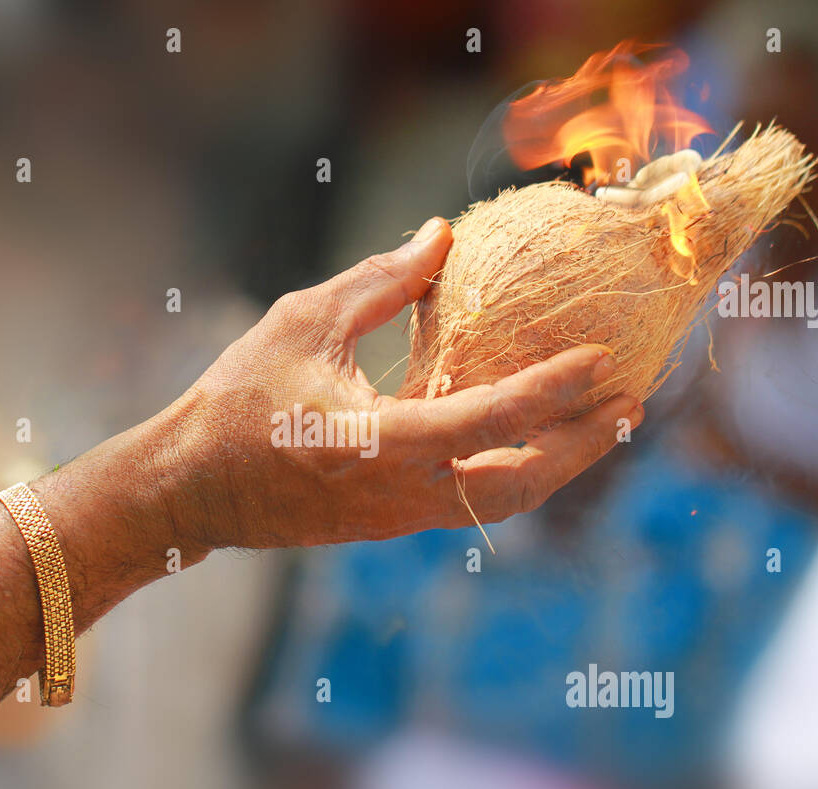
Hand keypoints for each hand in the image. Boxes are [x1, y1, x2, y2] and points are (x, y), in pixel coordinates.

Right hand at [150, 217, 643, 550]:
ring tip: (596, 425)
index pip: (491, 418)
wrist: (188, 489)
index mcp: (381, 443)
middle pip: (519, 486)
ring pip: (499, 502)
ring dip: (553, 463)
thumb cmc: (236, 400)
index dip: (554, 390)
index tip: (603, 360)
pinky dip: (508, 468)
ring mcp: (396, 518)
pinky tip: (524, 434)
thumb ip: (381, 283)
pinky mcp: (387, 523)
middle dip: (581, 448)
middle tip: (629, 406)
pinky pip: (466, 500)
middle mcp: (401, 494)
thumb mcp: (303, 323)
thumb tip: (441, 236)